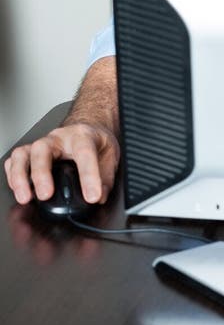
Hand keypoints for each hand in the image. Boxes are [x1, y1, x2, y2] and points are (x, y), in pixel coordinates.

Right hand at [4, 123, 119, 205]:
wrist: (87, 126)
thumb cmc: (95, 140)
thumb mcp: (110, 154)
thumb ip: (106, 177)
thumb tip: (101, 197)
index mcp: (82, 136)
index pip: (85, 154)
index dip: (89, 177)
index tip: (92, 196)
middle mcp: (59, 138)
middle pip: (43, 150)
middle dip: (42, 174)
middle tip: (45, 195)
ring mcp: (43, 144)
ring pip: (24, 154)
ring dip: (21, 177)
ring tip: (25, 197)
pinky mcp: (31, 152)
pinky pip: (16, 160)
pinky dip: (13, 175)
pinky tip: (18, 188)